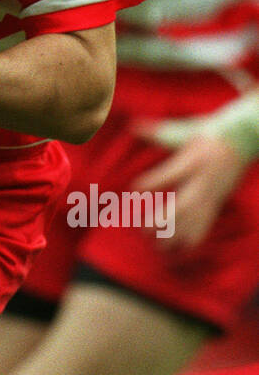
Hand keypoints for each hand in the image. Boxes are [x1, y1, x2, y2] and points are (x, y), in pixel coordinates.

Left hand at [132, 119, 246, 251]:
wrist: (243, 139)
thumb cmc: (210, 132)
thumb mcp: (185, 129)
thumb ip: (157, 132)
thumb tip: (133, 126)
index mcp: (193, 160)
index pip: (170, 174)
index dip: (151, 183)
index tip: (133, 190)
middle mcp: (203, 180)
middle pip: (182, 206)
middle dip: (162, 220)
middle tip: (142, 228)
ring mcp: (212, 194)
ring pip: (194, 221)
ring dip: (175, 235)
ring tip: (156, 244)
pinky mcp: (217, 202)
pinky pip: (206, 224)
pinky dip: (193, 238)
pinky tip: (179, 248)